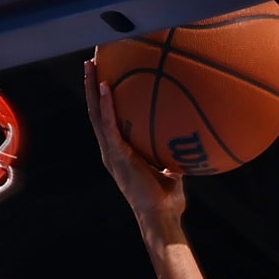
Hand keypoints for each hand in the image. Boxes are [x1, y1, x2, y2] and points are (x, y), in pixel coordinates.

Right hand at [83, 61, 186, 240]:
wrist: (161, 218)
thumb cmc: (167, 201)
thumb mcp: (171, 170)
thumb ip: (173, 155)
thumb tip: (188, 141)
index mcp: (119, 152)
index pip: (107, 120)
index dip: (103, 98)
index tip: (104, 75)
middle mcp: (110, 150)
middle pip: (96, 111)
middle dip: (92, 84)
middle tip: (92, 60)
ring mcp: (111, 153)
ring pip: (95, 114)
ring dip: (92, 88)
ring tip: (91, 63)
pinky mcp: (117, 156)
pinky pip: (109, 125)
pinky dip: (106, 105)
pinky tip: (105, 85)